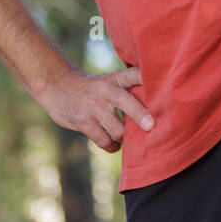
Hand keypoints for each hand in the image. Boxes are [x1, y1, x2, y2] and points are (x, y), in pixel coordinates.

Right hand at [37, 65, 153, 152]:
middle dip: (140, 115)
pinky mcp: (83, 122)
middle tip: (151, 126)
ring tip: (129, 140)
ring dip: (125, 137)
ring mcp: (93, 107)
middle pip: (126, 102)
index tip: (163, 89)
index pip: (134, 74)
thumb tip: (155, 107)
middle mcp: (105, 91)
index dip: (148, 79)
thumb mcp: (108, 80)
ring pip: (116, 128)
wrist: (57, 87)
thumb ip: (128, 88)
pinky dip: (113, 146)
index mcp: (115, 79)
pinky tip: (115, 145)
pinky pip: (104, 140)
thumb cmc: (92, 88)